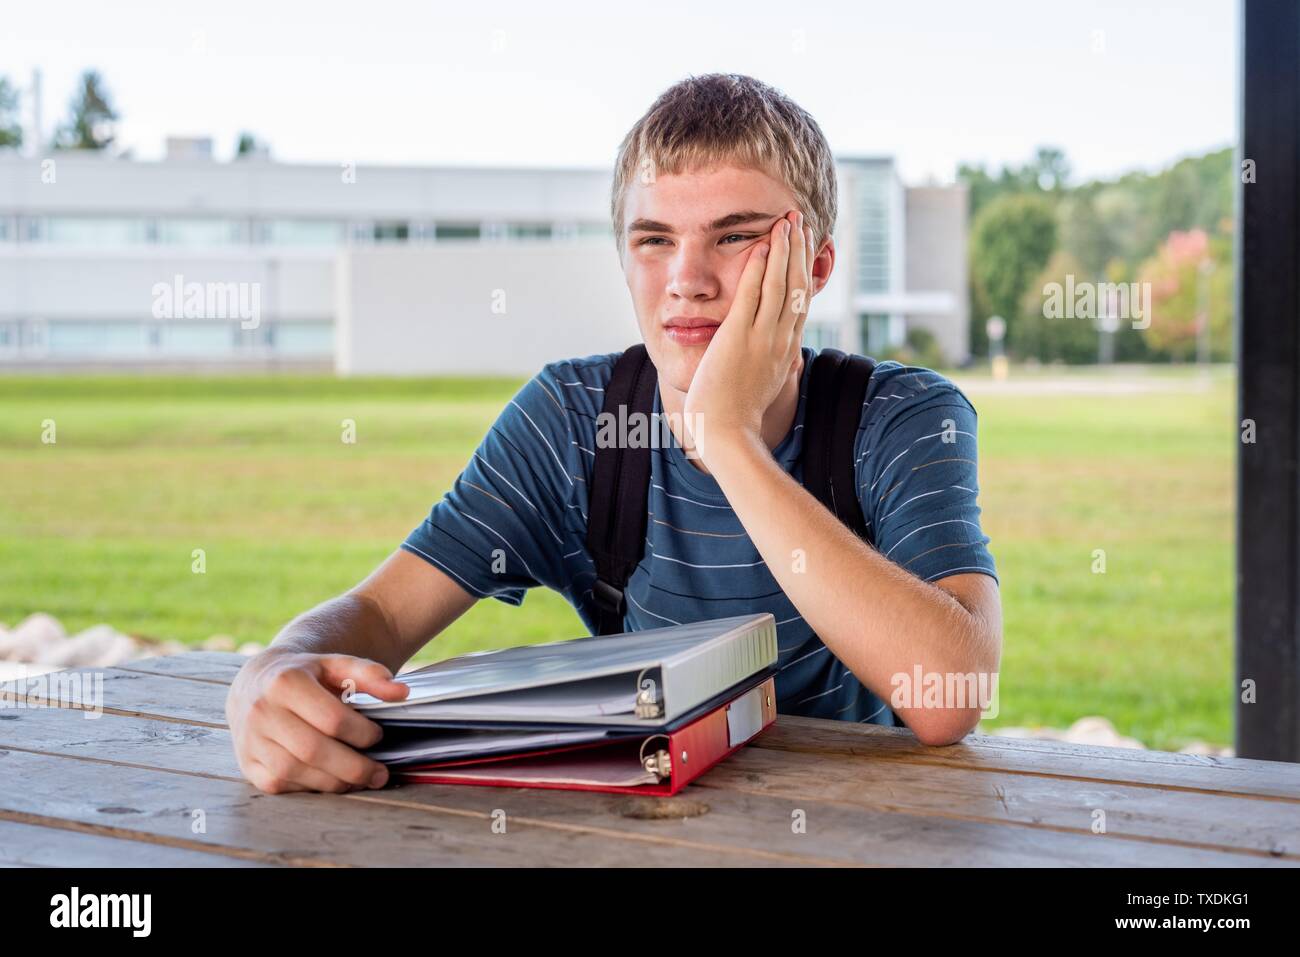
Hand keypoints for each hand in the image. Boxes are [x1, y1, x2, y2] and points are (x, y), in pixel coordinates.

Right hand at [225, 649, 409, 793]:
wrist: (256, 681)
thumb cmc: (305, 674)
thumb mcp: (336, 664)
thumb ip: (370, 674)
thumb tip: (402, 693)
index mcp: (285, 682)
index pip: (331, 719)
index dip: (361, 732)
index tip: (378, 736)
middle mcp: (261, 712)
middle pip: (313, 751)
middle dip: (353, 767)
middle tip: (379, 774)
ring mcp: (249, 740)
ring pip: (295, 772)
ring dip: (334, 782)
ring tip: (360, 779)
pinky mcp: (247, 764)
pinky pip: (280, 784)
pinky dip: (309, 786)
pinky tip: (330, 779)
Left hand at [682, 210, 814, 463]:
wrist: (727, 434)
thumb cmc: (737, 417)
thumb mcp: (764, 387)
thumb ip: (774, 368)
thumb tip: (788, 364)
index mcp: (786, 350)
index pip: (801, 301)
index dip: (805, 270)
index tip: (805, 247)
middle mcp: (780, 340)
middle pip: (797, 285)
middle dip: (799, 250)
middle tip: (800, 221)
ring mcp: (762, 338)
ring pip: (780, 284)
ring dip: (783, 250)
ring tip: (785, 222)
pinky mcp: (739, 338)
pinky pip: (752, 296)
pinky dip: (758, 269)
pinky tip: (760, 247)